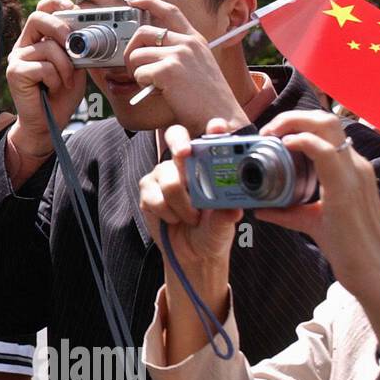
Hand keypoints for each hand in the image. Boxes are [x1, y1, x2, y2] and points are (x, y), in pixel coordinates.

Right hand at [5, 0, 87, 158]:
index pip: (43, 8)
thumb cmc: (61, 96)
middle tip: (75, 47)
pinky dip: (56, 78)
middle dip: (62, 29)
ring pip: (47, 47)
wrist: (47, 125)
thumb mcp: (76, 66)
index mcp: (38, 39)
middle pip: (38, 17)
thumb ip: (77, 49)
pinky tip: (54, 88)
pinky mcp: (14, 73)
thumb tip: (87, 31)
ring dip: (65, 66)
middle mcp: (24, 45)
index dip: (57, 3)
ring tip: (66, 81)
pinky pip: (43, 67)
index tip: (74, 10)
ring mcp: (17, 58)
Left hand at [122, 0, 249, 133]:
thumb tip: (145, 51)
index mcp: (195, 39)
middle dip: (130, 51)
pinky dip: (143, 86)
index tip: (132, 0)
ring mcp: (178, 54)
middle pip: (142, 32)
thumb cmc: (206, 99)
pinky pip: (139, 73)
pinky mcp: (168, 70)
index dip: (148, 2)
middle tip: (134, 68)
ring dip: (137, 72)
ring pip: (136, 55)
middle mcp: (187, 42)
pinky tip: (160, 92)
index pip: (169, 10)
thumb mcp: (197, 66)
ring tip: (154, 85)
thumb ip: (176, 54)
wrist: (220, 116)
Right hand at [139, 118, 241, 274]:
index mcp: (209, 165)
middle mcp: (184, 164)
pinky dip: (167, 213)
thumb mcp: (224, 224)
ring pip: (168, 179)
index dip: (212, 129)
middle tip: (185, 153)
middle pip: (176, 137)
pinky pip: (154, 197)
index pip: (209, 138)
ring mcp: (163, 174)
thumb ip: (226, 215)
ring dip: (182, 204)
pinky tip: (174, 219)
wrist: (193, 253)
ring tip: (192, 218)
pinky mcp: (147, 190)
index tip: (216, 126)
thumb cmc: (212, 231)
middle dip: (180, 143)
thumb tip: (233, 210)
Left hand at [254, 111, 379, 304]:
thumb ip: (286, 212)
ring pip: (327, 126)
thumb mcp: (310, 221)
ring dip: (293, 123)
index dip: (297, 123)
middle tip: (267, 131)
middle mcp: (354, 165)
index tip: (271, 134)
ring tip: (270, 134)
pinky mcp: (346, 188)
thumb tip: (259, 209)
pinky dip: (304, 142)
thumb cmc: (348, 247)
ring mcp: (353, 173)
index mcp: (349, 168)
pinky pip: (326, 153)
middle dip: (292, 117)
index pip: (326, 129)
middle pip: (326, 119)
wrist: (373, 271)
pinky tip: (286, 144)